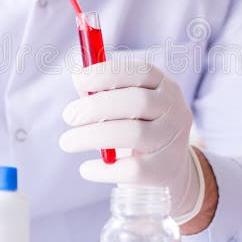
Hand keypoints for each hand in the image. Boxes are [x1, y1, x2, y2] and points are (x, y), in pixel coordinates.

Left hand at [60, 59, 204, 223]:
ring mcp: (173, 141)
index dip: (109, 73)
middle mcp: (175, 110)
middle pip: (138, 102)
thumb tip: (78, 75)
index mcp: (165, 86)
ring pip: (134, 134)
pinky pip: (133, 170)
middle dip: (96, 106)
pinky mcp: (165, 170)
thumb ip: (101, 89)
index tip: (79, 80)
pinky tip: (86, 168)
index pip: (142, 71)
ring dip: (93, 136)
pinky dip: (104, 169)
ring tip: (67, 142)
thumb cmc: (138, 126)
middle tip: (68, 115)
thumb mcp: (125, 104)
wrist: (170, 168)